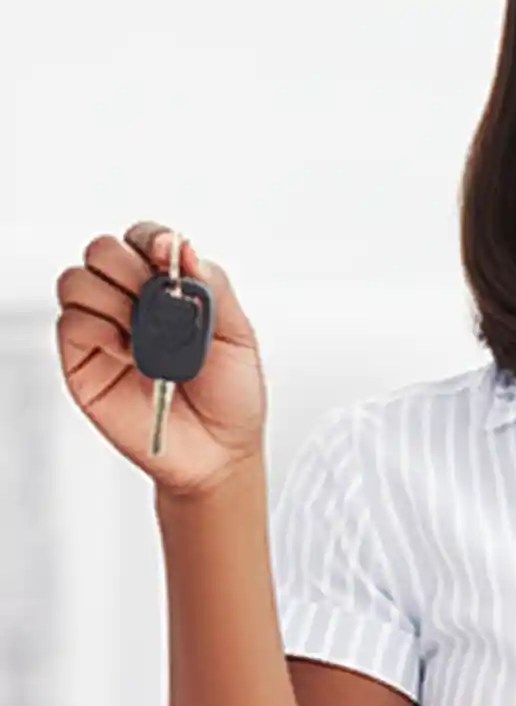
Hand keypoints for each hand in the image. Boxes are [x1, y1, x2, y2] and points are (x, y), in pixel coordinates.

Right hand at [55, 221, 266, 495]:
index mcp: (172, 288)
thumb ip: (212, 287)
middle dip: (128, 266)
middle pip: (104, 250)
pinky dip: (101, 330)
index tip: (168, 256)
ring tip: (146, 335)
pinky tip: (131, 353)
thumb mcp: (239, 335)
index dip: (152, 239)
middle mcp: (133, 302)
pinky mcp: (83, 360)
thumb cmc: (231, 394)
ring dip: (113, 299)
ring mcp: (105, 329)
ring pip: (77, 280)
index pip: (145, 239)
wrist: (218, 451)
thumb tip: (183, 248)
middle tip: (156, 301)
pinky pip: (71, 322)